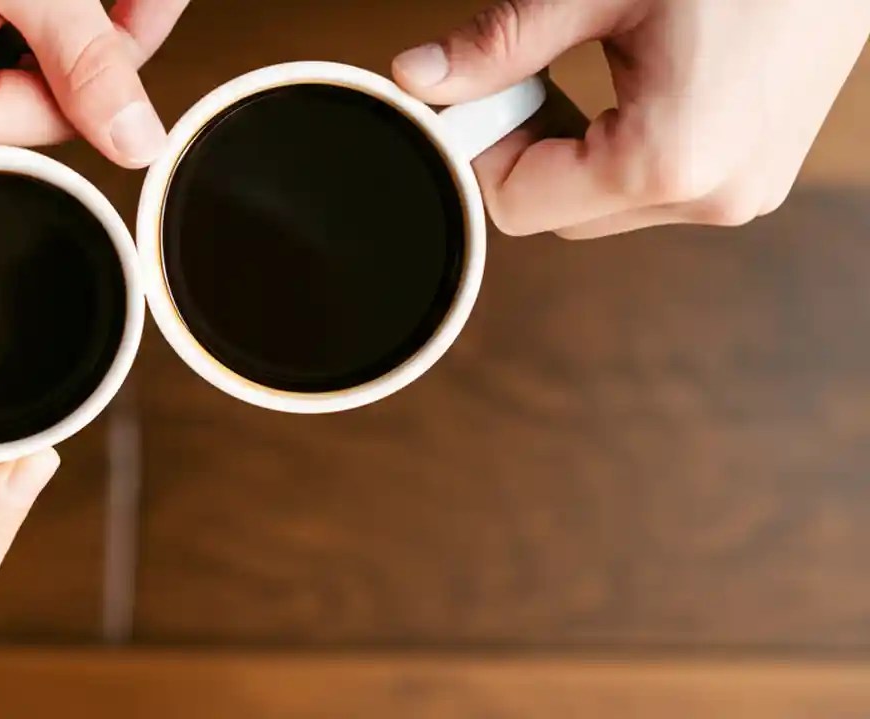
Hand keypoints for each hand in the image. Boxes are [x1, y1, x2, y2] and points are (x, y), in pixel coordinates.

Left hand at [392, 0, 869, 237]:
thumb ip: (502, 45)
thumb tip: (418, 76)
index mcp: (669, 163)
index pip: (519, 206)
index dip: (482, 150)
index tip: (476, 96)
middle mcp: (712, 198)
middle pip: (560, 214)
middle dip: (528, 149)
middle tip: (532, 73)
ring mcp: (742, 193)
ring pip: (604, 205)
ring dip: (575, 150)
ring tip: (595, 68)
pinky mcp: (757, 175)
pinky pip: (655, 189)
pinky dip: (624, 149)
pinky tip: (638, 83)